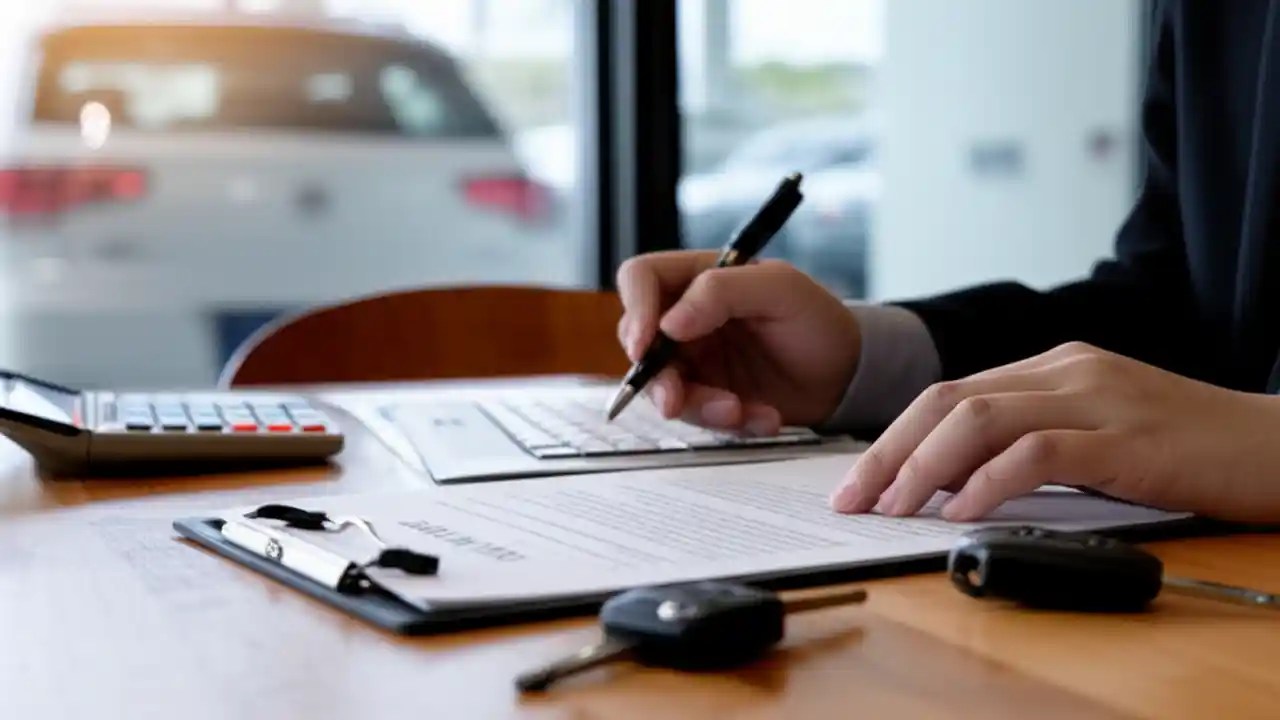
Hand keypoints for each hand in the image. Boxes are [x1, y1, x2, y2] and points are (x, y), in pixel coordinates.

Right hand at [615, 251, 860, 432]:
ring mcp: (694, 359)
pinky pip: (697, 416)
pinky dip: (727, 423)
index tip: (644, 344)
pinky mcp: (707, 395)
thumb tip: (669, 323)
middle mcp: (686, 317)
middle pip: (638, 342)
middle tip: (676, 402)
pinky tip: (763, 418)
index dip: (634, 308)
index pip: (641, 278)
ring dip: (698, 407)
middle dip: (658, 378)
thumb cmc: (818, 321)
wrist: (848, 376)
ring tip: (742, 412)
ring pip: (664, 387)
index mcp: (697, 276)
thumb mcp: (780, 291)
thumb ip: (722, 292)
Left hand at [829, 342, 1279, 522]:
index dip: (895, 438)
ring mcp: (1096, 398)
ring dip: (923, 467)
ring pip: (979, 419)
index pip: (950, 394)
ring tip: (892, 509)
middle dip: (889, 451)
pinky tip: (960, 512)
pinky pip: (1037, 453)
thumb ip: (1034, 440)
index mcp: (1054, 366)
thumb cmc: (1186, 448)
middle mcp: (1066, 371)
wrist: (1278, 445)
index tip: (859, 481)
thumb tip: (956, 481)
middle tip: (853, 499)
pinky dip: (988, 482)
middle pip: (948, 400)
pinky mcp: (1124, 437)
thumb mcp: (1097, 432)